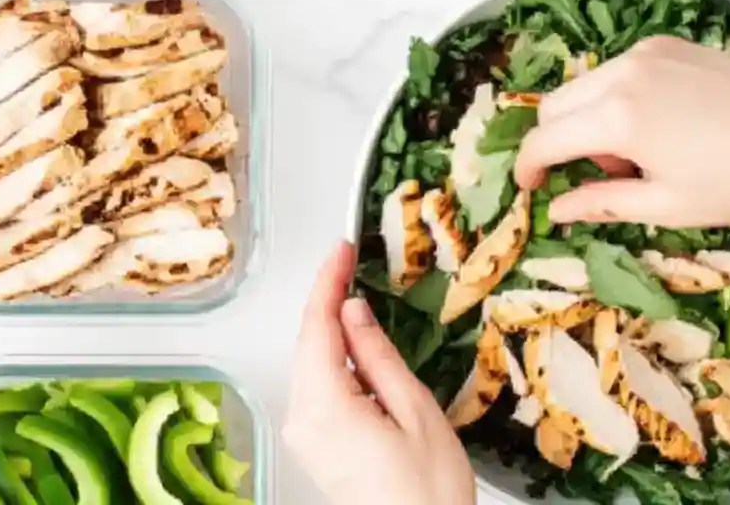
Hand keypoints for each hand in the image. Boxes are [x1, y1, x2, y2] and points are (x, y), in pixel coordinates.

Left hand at [283, 243, 475, 504]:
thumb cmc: (427, 493)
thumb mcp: (415, 412)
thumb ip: (377, 357)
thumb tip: (353, 313)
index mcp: (324, 406)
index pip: (316, 326)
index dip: (326, 282)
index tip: (340, 250)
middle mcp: (302, 420)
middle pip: (306, 343)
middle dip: (325, 300)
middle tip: (345, 261)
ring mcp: (304, 436)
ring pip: (309, 364)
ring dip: (328, 330)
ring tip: (351, 294)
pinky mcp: (314, 447)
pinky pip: (316, 388)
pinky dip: (331, 361)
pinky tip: (352, 347)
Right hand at [514, 36, 729, 228]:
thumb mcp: (670, 205)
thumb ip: (603, 203)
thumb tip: (558, 209)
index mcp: (616, 119)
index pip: (542, 140)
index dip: (528, 168)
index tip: (532, 188)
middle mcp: (620, 76)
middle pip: (553, 106)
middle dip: (559, 142)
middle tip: (601, 175)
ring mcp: (643, 54)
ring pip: (582, 86)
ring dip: (587, 120)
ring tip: (637, 151)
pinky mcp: (665, 45)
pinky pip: (615, 71)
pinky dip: (615, 98)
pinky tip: (657, 123)